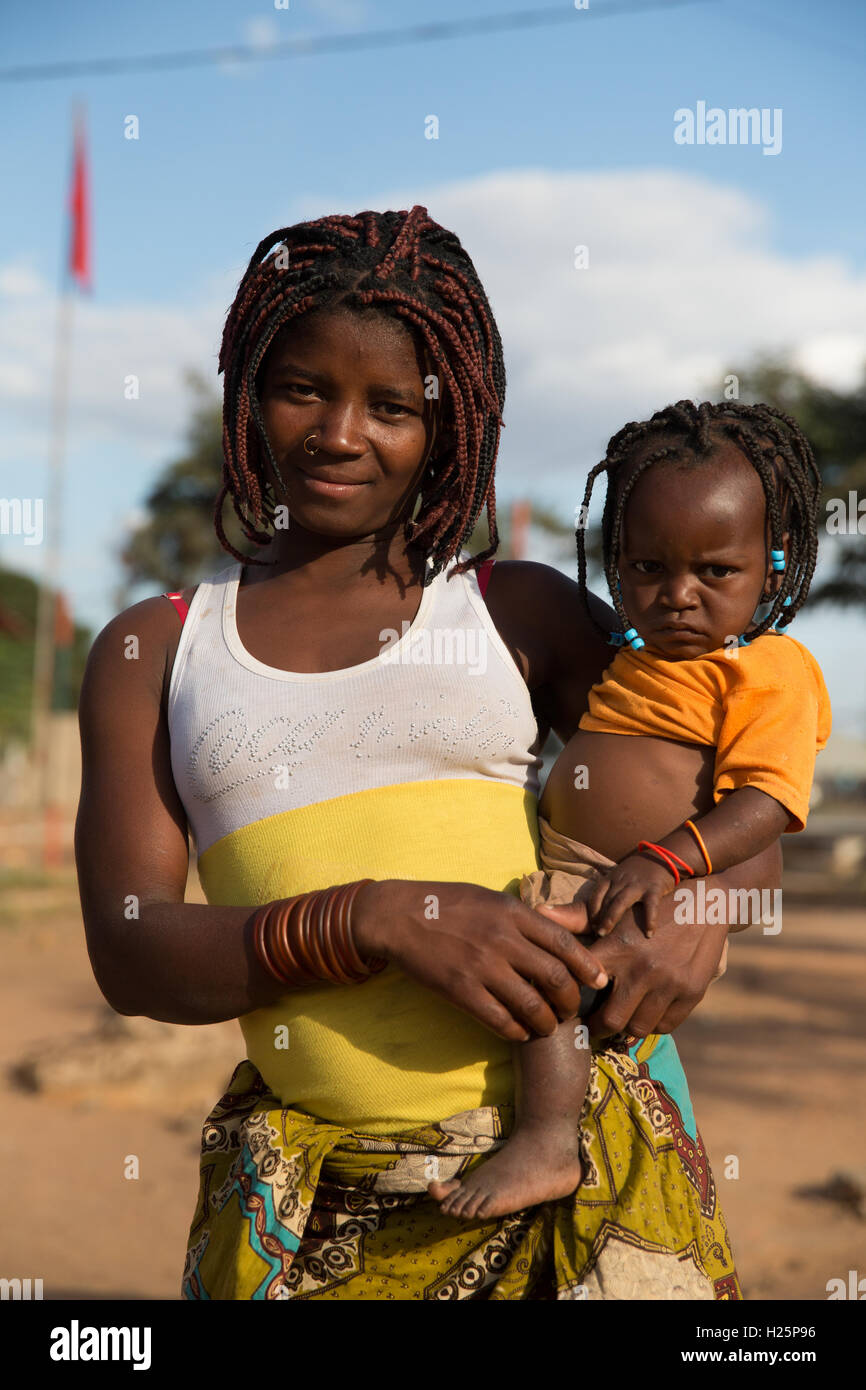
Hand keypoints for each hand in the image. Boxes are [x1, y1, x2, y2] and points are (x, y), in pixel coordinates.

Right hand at [353, 879, 608, 1043]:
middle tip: (569, 1009)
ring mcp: (482, 967)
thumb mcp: (490, 898)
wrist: (398, 916)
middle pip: (555, 978)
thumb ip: (522, 917)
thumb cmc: (446, 903)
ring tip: (546, 1027)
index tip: (598, 980)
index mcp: (513, 913)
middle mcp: (503, 940)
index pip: (564, 943)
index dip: (588, 966)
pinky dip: (516, 1031)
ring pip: (532, 1006)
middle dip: (570, 1001)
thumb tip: (555, 938)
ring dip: (546, 1022)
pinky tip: (519, 1032)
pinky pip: (501, 1020)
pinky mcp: (462, 991)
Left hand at [532, 896, 726, 1038]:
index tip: (567, 1009)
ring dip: (626, 1029)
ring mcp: (670, 984)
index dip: (572, 1003)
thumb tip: (538, 912)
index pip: (584, 988)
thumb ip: (575, 917)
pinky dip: (652, 1025)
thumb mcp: (615, 906)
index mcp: (618, 949)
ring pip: (638, 1028)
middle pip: (611, 1021)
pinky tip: (643, 1015)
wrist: (706, 902)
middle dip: (598, 1027)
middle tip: (593, 1026)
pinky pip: (665, 1026)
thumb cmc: (650, 905)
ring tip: (619, 1021)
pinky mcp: (691, 993)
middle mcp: (644, 970)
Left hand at [585, 855, 675, 937]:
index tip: (591, 925)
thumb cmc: (639, 871)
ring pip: (620, 902)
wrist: (662, 856)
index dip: (592, 910)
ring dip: (611, 919)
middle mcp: (622, 880)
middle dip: (599, 918)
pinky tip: (649, 934)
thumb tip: (601, 911)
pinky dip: (650, 920)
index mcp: (612, 877)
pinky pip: (651, 906)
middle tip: (597, 933)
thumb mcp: (621, 874)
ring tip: (606, 934)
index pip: (597, 894)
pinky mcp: (654, 888)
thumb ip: (612, 889)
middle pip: (606, 900)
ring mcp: (638, 884)